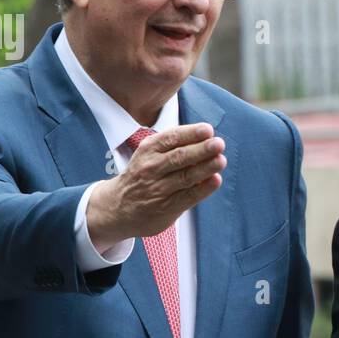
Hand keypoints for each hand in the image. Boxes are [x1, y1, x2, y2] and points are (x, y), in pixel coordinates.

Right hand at [87, 122, 224, 248]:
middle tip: (218, 144)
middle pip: (179, 157)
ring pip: (185, 177)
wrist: (117, 207)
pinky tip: (215, 180)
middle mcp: (151, 168)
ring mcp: (158, 189)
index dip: (190, 133)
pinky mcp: (166, 207)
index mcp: (148, 149)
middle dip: (201, 150)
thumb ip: (174, 146)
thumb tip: (207, 138)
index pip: (171, 138)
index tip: (207, 130)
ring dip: (205, 168)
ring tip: (221, 160)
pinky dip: (203, 189)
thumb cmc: (142, 175)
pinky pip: (187, 197)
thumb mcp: (149, 153)